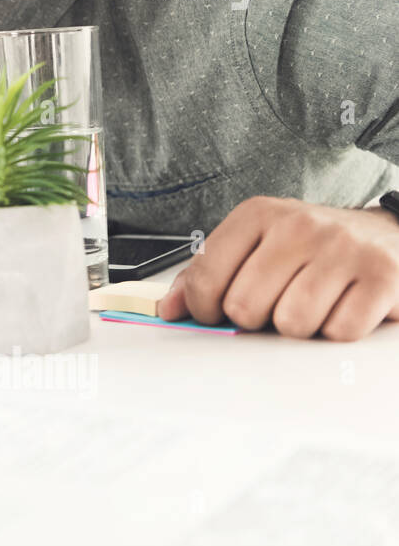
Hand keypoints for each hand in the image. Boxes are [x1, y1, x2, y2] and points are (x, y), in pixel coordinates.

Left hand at [157, 196, 398, 339]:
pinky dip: (338, 331)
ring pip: (291, 323)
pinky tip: (342, 306)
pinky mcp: (382, 276)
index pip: (206, 277)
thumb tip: (169, 309)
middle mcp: (299, 225)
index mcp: (259, 214)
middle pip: (245, 307)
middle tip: (276, 304)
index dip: (205, 308)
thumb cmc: (312, 247)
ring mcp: (342, 249)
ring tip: (312, 303)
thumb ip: (207, 274)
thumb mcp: (256, 245)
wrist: (388, 235)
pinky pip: (339, 331)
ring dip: (299, 327)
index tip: (216, 311)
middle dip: (257, 319)